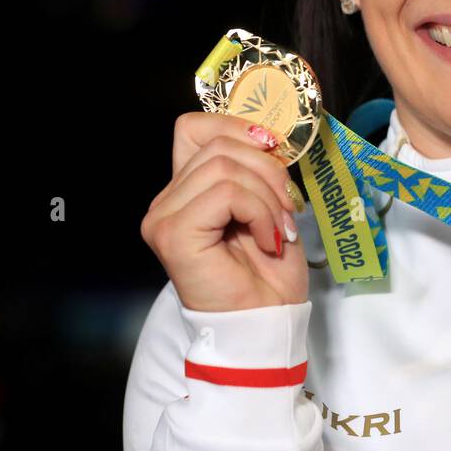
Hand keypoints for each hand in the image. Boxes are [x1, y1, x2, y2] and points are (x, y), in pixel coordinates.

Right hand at [141, 112, 308, 310]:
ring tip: (277, 230)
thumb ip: (254, 170)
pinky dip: (258, 212)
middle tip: (286, 209)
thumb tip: (267, 135)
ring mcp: (164, 218)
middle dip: (268, 170)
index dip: (236, 128)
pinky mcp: (173, 234)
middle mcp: (165, 202)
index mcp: (186, 190)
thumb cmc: (269, 274)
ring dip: (267, 196)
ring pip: (224, 166)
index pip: (193, 127)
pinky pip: (225, 193)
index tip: (273, 151)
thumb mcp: (268, 205)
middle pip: (219, 145)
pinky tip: (267, 240)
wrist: (267, 323)